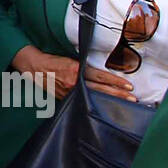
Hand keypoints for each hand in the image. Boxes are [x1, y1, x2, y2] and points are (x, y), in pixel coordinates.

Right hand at [10, 46, 135, 100]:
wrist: (34, 67)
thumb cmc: (53, 61)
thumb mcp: (70, 60)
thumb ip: (84, 67)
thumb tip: (101, 74)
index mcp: (76, 70)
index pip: (100, 76)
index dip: (115, 81)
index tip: (129, 85)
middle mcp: (74, 82)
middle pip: (100, 89)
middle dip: (117, 94)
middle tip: (133, 99)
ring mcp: (70, 92)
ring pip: (94, 97)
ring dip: (110, 100)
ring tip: (124, 104)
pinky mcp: (66, 98)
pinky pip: (83, 101)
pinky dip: (94, 104)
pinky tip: (104, 108)